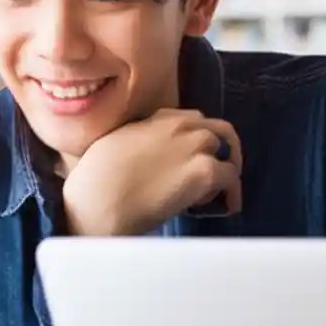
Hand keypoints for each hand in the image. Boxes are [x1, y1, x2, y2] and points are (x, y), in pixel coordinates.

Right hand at [62, 108, 241, 235]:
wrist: (100, 200)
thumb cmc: (94, 181)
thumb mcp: (111, 145)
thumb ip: (135, 143)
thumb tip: (141, 159)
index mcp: (154, 120)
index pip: (188, 119)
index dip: (194, 138)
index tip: (191, 155)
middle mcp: (179, 126)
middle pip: (216, 130)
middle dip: (221, 149)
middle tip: (219, 170)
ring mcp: (195, 146)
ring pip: (226, 152)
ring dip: (224, 171)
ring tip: (216, 193)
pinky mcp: (206, 171)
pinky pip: (232, 179)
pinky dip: (232, 193)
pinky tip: (226, 206)